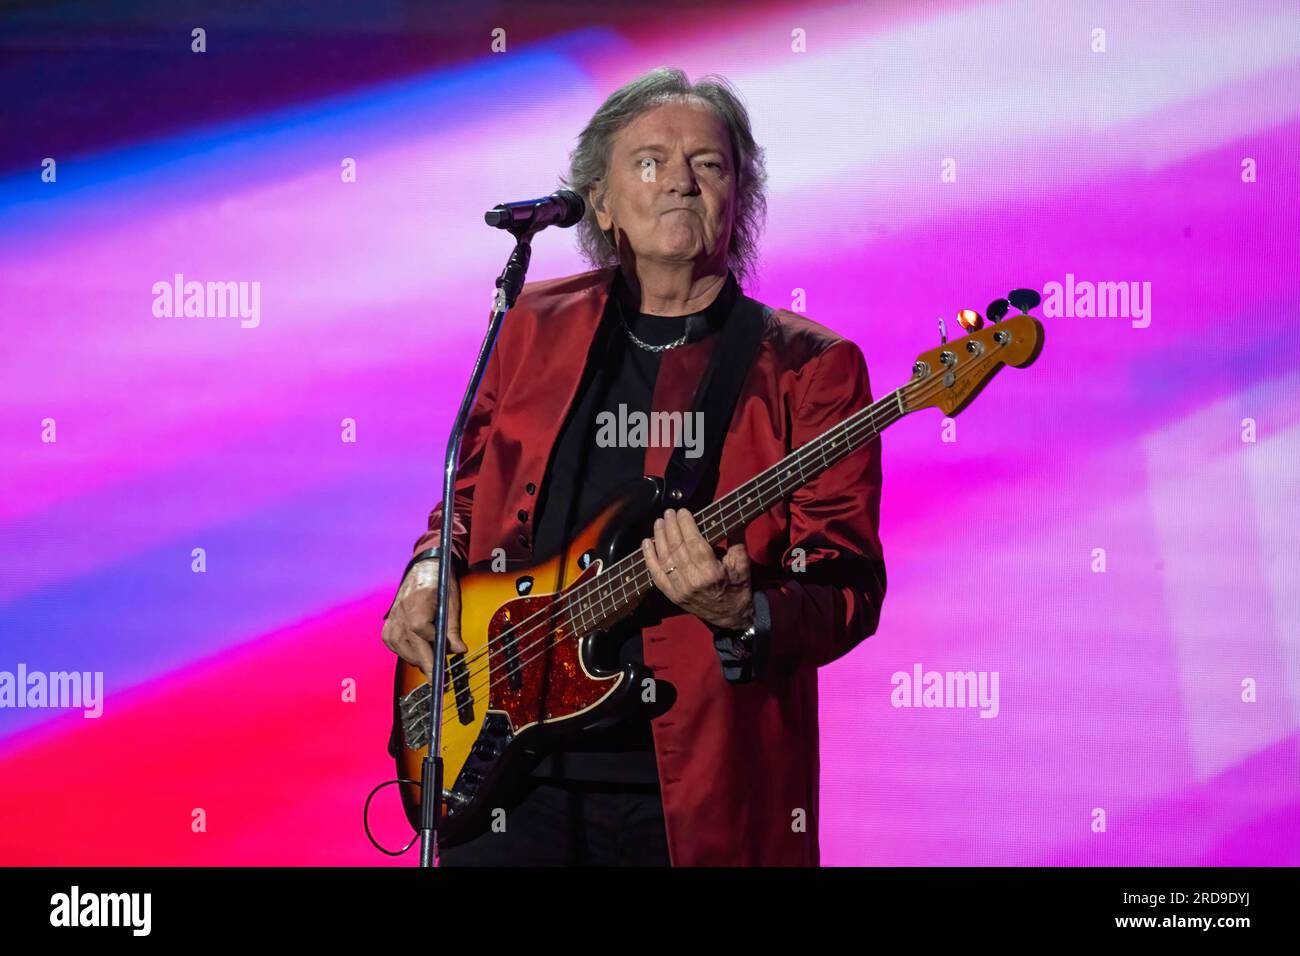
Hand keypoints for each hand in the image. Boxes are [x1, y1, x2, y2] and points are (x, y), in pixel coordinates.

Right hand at [381, 559, 464, 678]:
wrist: (424, 569)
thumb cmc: (440, 584)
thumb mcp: (451, 603)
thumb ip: (452, 629)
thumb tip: (459, 650)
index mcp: (416, 608)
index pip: (423, 638)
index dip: (433, 656)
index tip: (440, 671)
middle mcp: (400, 616)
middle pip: (411, 648)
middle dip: (426, 664)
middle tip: (437, 677)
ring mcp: (392, 621)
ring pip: (402, 650)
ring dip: (416, 658)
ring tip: (430, 662)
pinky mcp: (388, 626)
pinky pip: (395, 646)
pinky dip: (406, 651)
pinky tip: (417, 651)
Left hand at [641, 508, 753, 631]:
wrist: (731, 617)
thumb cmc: (738, 588)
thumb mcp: (742, 564)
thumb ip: (735, 538)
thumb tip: (731, 515)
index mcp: (711, 572)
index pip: (694, 542)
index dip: (686, 525)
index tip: (683, 511)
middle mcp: (692, 581)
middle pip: (677, 548)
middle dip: (671, 527)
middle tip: (669, 512)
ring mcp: (680, 589)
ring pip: (665, 558)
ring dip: (659, 538)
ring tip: (659, 522)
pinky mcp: (672, 595)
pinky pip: (656, 575)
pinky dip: (649, 558)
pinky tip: (646, 543)